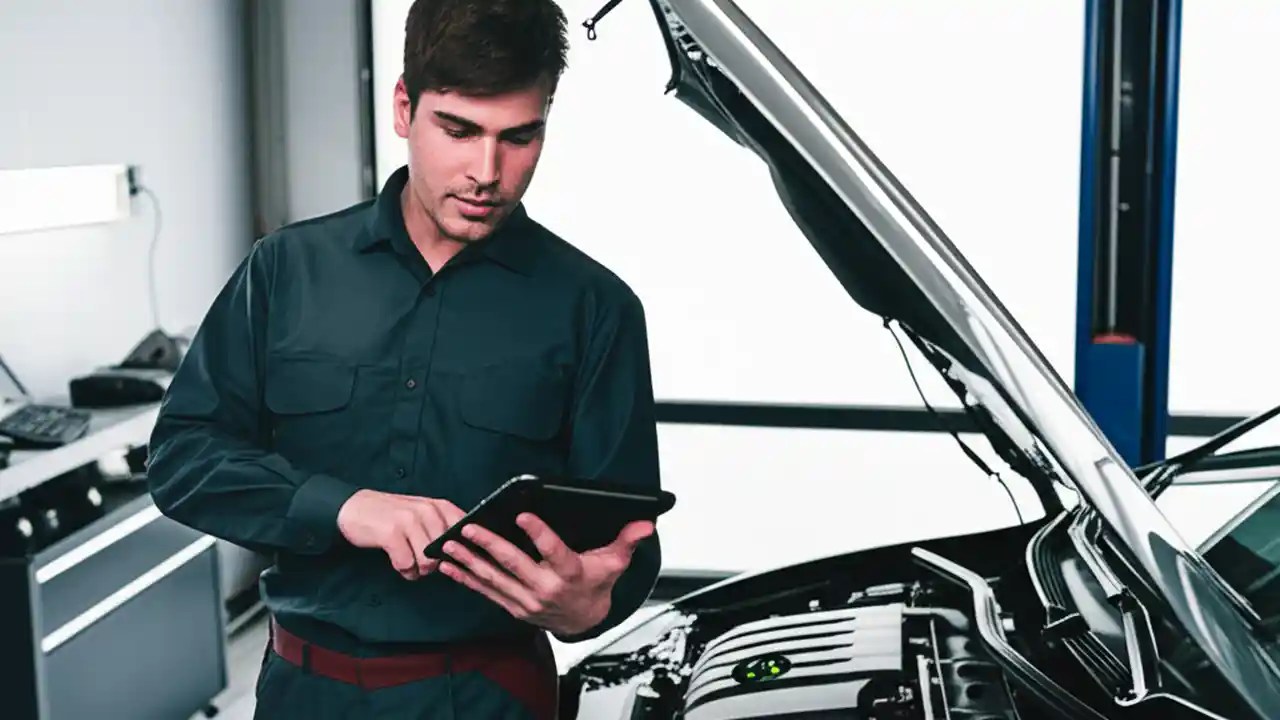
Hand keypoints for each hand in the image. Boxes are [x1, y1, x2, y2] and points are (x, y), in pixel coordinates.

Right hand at [336, 489, 464, 580]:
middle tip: (421, 562)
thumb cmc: (392, 515)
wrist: (354, 508)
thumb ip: (444, 526)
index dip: (462, 551)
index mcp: (440, 506)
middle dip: (435, 564)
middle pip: (446, 553)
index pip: (466, 532)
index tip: (452, 559)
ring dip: (418, 569)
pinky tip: (398, 563)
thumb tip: (465, 550)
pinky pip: (407, 564)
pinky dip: (403, 570)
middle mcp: (428, 511)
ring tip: (409, 562)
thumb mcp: (423, 513)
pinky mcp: (392, 533)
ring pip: (428, 562)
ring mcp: (410, 521)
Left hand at [438, 513, 653, 636]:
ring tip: (450, 544)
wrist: (585, 621)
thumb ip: (627, 540)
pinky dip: (466, 579)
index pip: (553, 551)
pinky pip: (486, 591)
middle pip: (513, 564)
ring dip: (469, 561)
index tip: (522, 515)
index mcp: (569, 573)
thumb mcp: (614, 563)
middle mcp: (545, 588)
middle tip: (469, 528)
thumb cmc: (596, 585)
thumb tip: (646, 523)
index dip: (538, 533)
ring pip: (493, 578)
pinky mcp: (513, 607)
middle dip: (488, 544)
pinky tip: (449, 565)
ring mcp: (526, 600)